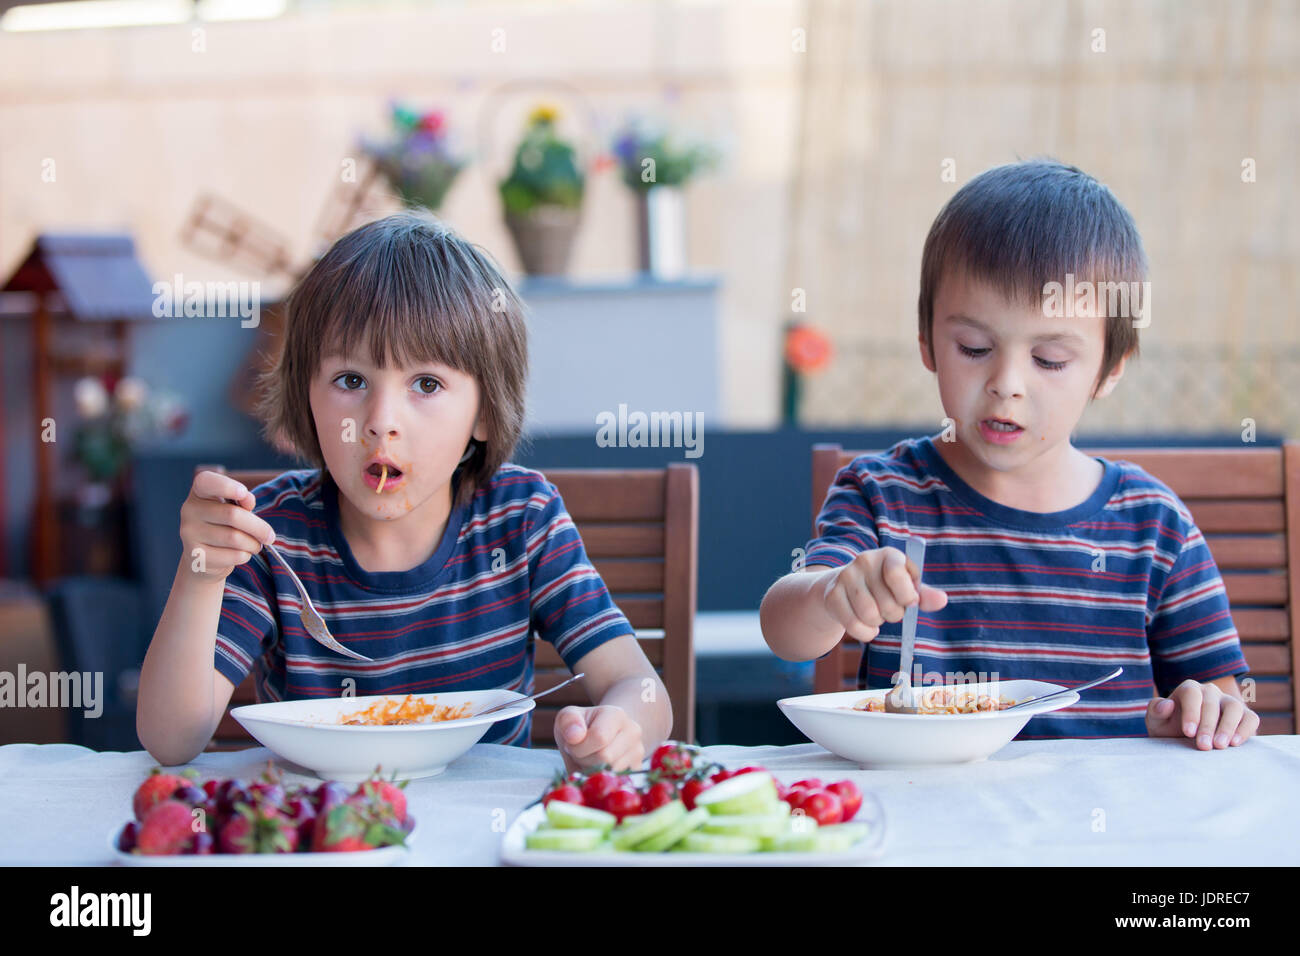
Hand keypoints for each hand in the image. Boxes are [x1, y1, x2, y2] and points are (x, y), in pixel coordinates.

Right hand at [179, 471, 276, 580]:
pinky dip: (245, 556)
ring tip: (255, 545)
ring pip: (234, 538)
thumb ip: (242, 502)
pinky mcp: (196, 556)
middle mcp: (189, 510)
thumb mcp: (234, 508)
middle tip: (269, 536)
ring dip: (253, 544)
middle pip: (232, 515)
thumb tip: (248, 501)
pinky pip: (231, 556)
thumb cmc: (225, 526)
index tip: (244, 493)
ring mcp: (189, 533)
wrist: (206, 557)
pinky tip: (242, 554)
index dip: (227, 486)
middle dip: (258, 528)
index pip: (207, 482)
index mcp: (199, 492)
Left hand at [554, 705, 644, 772]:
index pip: (599, 737)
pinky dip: (603, 780)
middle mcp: (633, 732)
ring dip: (593, 771)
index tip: (573, 744)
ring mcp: (638, 753)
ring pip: (612, 773)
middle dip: (585, 760)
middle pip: (606, 758)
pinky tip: (599, 768)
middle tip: (581, 753)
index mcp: (617, 715)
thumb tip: (575, 736)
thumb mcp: (568, 717)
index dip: (579, 747)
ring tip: (591, 759)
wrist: (601, 734)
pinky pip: (618, 782)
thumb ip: (568, 721)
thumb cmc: (581, 727)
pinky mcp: (638, 770)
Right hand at [821, 547, 947, 643]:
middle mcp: (865, 560)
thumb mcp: (905, 587)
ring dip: (878, 623)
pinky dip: (865, 633)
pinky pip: (854, 625)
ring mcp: (846, 576)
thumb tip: (942, 600)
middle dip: (894, 614)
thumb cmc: (883, 587)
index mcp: (888, 555)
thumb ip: (924, 595)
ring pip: (870, 616)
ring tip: (876, 613)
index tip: (910, 602)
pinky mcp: (832, 595)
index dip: (906, 595)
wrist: (842, 586)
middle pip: (888, 604)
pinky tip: (865, 624)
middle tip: (888, 608)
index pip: (896, 575)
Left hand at [1145, 679, 1258, 749]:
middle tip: (1204, 746)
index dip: (1191, 713)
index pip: (1192, 694)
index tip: (1188, 733)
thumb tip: (1167, 704)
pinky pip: (1251, 718)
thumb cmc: (1170, 729)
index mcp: (1189, 689)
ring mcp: (1229, 702)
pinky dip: (1245, 729)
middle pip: (1212, 703)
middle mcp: (1210, 692)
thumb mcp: (1157, 722)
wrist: (1188, 742)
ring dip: (1227, 727)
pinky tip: (1235, 743)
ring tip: (1220, 746)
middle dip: (1208, 725)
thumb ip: (1156, 711)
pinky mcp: (1245, 716)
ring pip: (1234, 707)